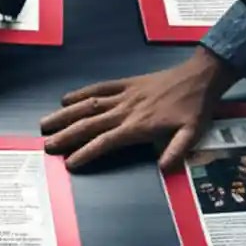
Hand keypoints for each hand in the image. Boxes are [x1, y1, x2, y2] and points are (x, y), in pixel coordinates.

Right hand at [41, 47, 238, 170]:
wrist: (199, 77)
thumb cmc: (194, 109)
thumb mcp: (192, 133)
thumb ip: (176, 151)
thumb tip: (164, 168)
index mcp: (138, 126)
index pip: (106, 141)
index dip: (86, 152)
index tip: (69, 162)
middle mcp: (125, 111)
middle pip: (90, 124)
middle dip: (67, 135)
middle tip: (47, 145)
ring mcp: (123, 95)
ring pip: (88, 106)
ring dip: (66, 115)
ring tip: (46, 124)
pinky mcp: (125, 83)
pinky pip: (99, 88)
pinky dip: (81, 93)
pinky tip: (66, 100)